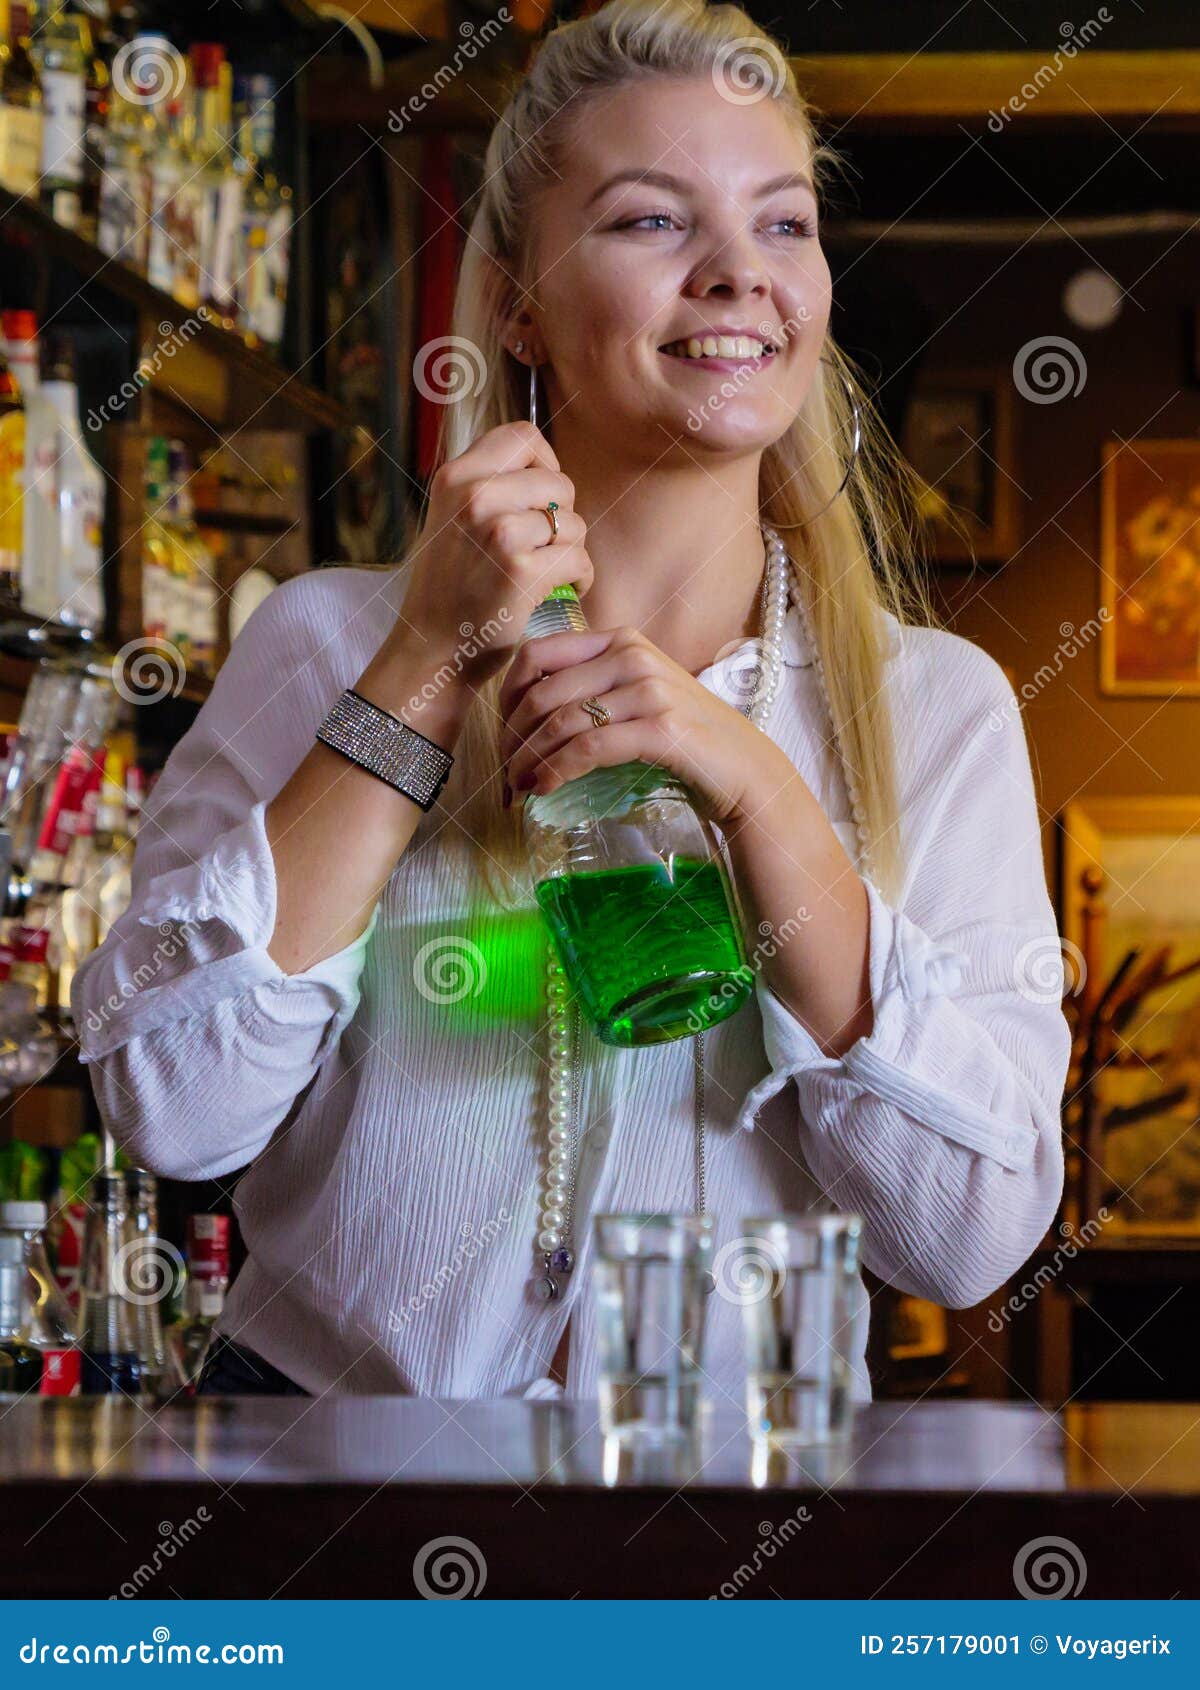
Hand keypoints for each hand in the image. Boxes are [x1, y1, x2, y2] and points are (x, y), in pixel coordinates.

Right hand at [391, 421, 593, 688]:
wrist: (433, 647)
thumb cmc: (451, 586)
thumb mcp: (452, 518)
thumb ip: (487, 485)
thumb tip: (543, 466)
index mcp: (455, 476)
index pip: (523, 436)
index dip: (545, 463)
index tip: (541, 496)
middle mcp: (474, 496)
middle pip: (558, 482)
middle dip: (563, 515)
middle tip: (545, 545)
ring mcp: (499, 532)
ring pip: (572, 523)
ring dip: (572, 550)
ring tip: (549, 570)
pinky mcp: (522, 571)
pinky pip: (579, 559)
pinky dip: (581, 578)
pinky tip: (564, 590)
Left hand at [497, 624, 793, 827]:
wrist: (743, 770)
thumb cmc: (684, 739)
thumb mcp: (635, 698)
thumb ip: (592, 690)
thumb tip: (524, 720)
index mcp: (620, 640)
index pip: (535, 655)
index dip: (506, 700)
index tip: (501, 739)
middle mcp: (632, 655)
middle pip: (541, 693)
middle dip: (511, 740)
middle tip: (503, 776)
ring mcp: (649, 688)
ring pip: (560, 722)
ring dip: (529, 761)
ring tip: (518, 790)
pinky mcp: (661, 727)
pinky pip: (588, 748)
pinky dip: (557, 771)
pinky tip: (545, 789)